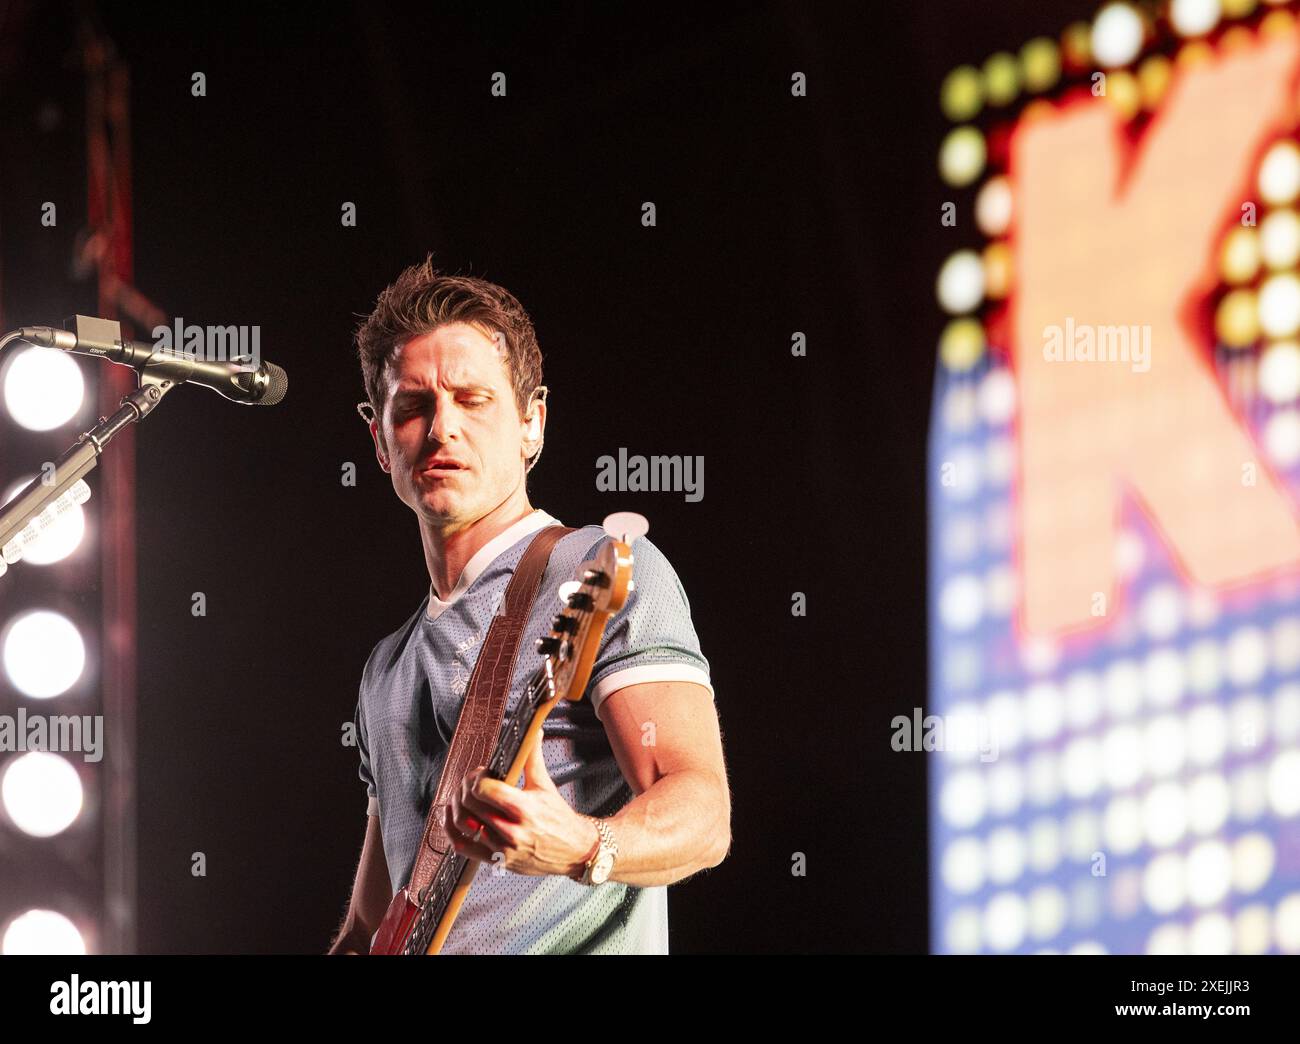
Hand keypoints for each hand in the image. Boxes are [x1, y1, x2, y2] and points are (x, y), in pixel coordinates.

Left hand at [445, 739, 598, 878]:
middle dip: (465, 787)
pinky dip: (452, 832)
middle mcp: (512, 831)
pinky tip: (452, 818)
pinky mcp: (497, 862)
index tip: (483, 772)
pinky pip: (463, 848)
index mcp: (523, 808)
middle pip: (470, 804)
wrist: (574, 851)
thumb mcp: (546, 785)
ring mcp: (502, 849)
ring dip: (456, 807)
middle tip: (471, 782)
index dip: (477, 777)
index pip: (484, 789)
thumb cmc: (559, 818)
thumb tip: (534, 730)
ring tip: (462, 797)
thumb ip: (533, 757)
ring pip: (463, 825)